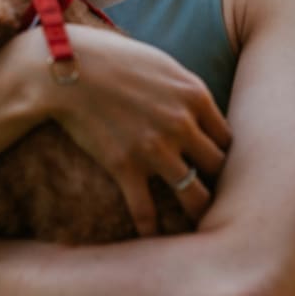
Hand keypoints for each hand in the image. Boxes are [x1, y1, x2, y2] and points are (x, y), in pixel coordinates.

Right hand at [45, 24, 231, 234]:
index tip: (213, 163)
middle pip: (218, 167)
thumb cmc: (112, 58)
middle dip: (217, 181)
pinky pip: (147, 211)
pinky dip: (151, 229)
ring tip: (198, 224)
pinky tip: (153, 237)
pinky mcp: (126, 167)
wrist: (67, 68)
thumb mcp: (160, 63)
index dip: (222, 152)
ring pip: (195, 196)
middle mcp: (182, 124)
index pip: (227, 137)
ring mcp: (155, 149)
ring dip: (197, 211)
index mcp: (194, 96)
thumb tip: (197, 107)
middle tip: (215, 196)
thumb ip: (184, 88)